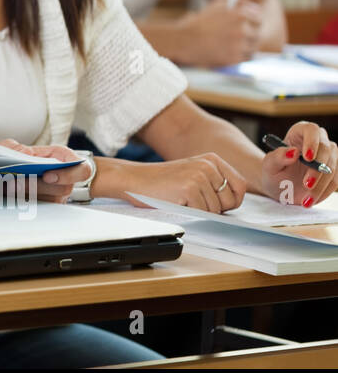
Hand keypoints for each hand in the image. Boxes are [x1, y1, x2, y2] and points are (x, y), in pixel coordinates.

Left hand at [0, 139, 89, 201]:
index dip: (68, 175)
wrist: (19, 170)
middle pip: (63, 189)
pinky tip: (9, 196)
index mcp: (67, 160)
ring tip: (7, 188)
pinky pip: (40, 208)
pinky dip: (24, 202)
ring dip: (28, 195)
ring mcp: (59, 195)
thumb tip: (23, 154)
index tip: (47, 176)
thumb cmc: (26, 158)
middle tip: (16, 183)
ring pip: (50, 201)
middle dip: (38, 186)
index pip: (82, 171)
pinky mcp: (48, 205)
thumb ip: (18, 148)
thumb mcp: (21, 147)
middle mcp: (67, 180)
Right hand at [111, 153, 246, 213]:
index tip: (215, 202)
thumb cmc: (161, 181)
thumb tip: (235, 203)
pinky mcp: (189, 188)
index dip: (231, 201)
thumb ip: (215, 183)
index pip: (240, 187)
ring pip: (215, 210)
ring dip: (198, 211)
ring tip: (180, 199)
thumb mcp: (192, 173)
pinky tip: (175, 202)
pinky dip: (189, 213)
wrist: (132, 178)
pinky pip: (201, 213)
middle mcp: (208, 165)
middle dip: (214, 208)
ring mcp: (199, 176)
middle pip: (230, 202)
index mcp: (212, 160)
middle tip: (192, 201)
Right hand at [179, 0, 262, 65]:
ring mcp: (239, 46)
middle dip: (251, 35)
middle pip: (257, 34)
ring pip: (252, 48)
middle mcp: (242, 30)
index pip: (259, 18)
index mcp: (240, 15)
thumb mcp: (218, 5)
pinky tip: (230, 53)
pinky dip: (239, 57)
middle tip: (246, 37)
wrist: (183, 40)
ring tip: (236, 46)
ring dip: (246, 47)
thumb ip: (237, 2)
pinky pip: (244, 59)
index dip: (255, 21)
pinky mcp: (233, 59)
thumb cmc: (200, 22)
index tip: (252, 24)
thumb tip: (249, 4)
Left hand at [262, 121, 336, 206]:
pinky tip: (310, 200)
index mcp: (300, 132)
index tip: (307, 157)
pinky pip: (335, 181)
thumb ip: (277, 157)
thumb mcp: (269, 166)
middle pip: (326, 149)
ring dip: (321, 184)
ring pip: (333, 167)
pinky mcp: (334, 171)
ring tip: (306, 199)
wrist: (279, 186)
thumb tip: (293, 152)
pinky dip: (324, 192)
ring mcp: (329, 156)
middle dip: (317, 169)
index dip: (312, 142)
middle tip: (306, 184)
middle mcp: (318, 141)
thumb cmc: (273, 172)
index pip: (311, 130)